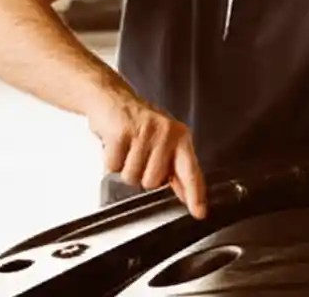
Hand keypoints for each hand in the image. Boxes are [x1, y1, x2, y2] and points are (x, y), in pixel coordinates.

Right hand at [86, 93, 206, 218]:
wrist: (110, 97)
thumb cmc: (138, 122)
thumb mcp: (164, 141)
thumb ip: (176, 168)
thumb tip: (186, 194)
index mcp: (180, 137)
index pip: (190, 171)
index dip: (195, 194)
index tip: (198, 212)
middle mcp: (165, 134)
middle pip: (153, 182)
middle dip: (141, 175)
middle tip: (138, 156)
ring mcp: (144, 132)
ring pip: (132, 176)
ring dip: (124, 168)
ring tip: (126, 149)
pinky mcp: (121, 132)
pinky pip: (113, 166)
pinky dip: (110, 160)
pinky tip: (115, 145)